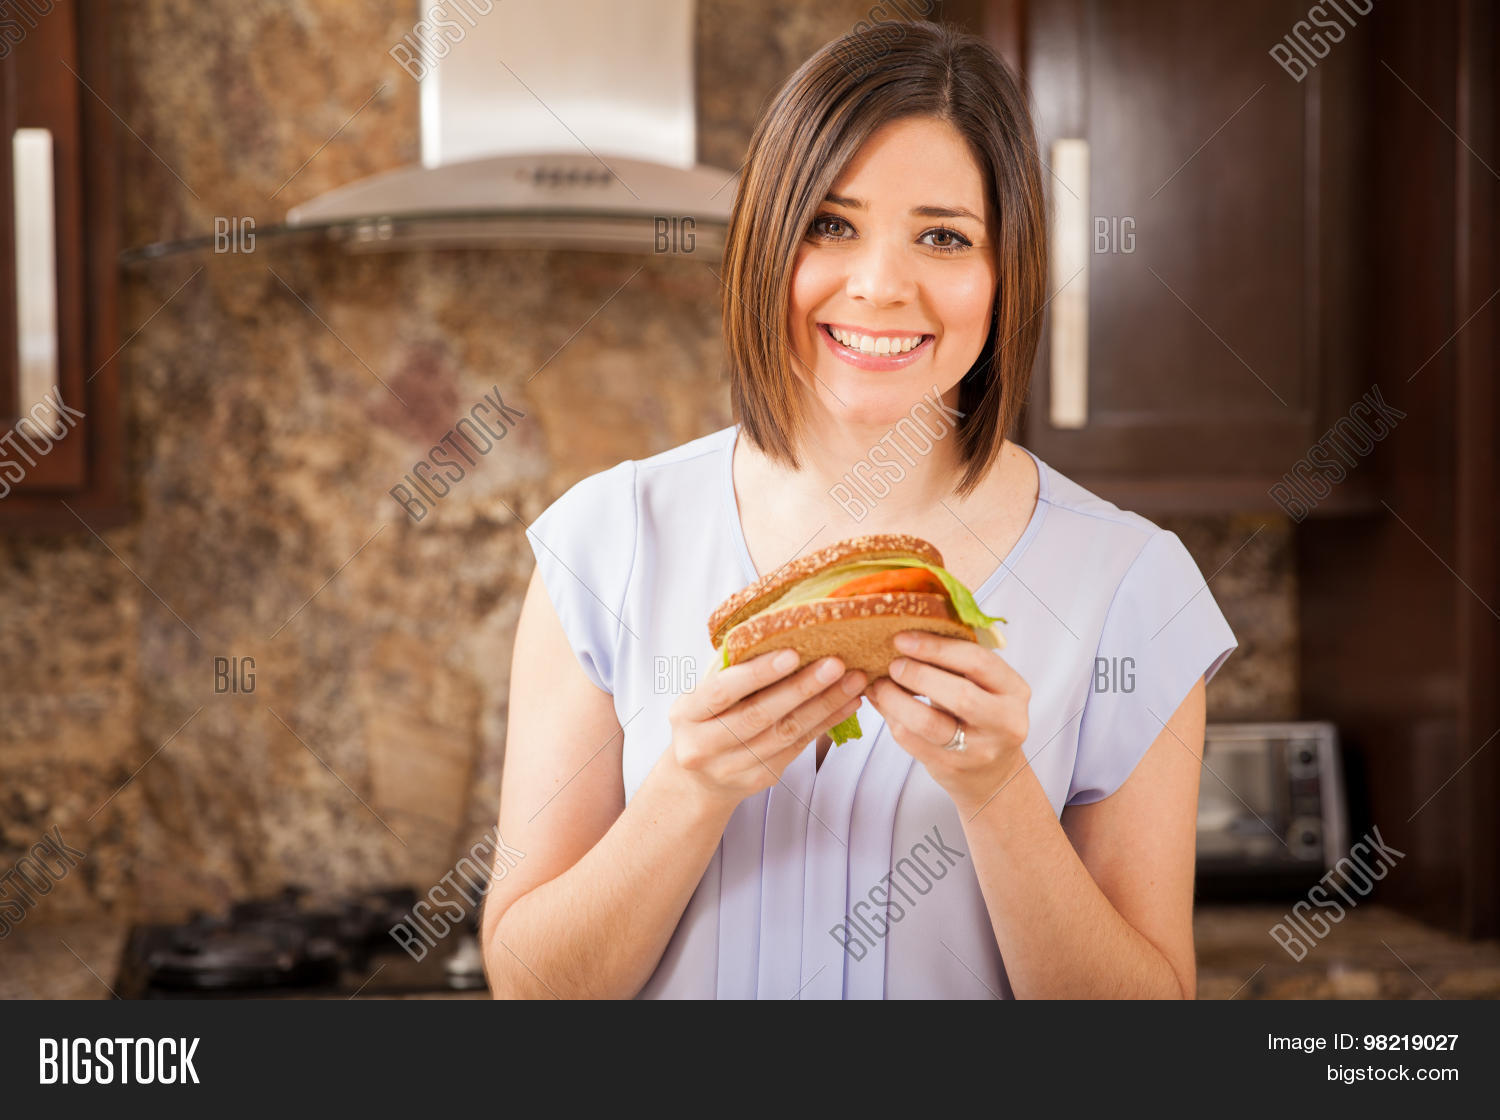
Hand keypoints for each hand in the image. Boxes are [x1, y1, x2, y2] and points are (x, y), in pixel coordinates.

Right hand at [665, 649, 866, 809]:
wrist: (696, 780)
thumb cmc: (704, 721)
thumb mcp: (700, 694)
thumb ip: (728, 667)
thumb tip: (772, 627)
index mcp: (687, 714)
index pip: (723, 691)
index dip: (758, 673)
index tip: (792, 653)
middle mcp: (704, 745)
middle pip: (759, 715)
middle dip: (801, 688)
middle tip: (835, 664)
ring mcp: (733, 767)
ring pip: (785, 734)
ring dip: (824, 706)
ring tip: (852, 681)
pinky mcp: (761, 778)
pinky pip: (799, 747)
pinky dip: (826, 723)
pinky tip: (847, 703)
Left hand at [864, 630, 1030, 814]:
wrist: (991, 773)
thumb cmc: (980, 716)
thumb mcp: (982, 686)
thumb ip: (954, 663)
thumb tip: (904, 638)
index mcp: (1014, 690)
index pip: (978, 662)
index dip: (937, 648)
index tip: (903, 639)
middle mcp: (1005, 722)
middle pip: (959, 695)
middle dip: (918, 674)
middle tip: (893, 665)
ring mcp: (980, 750)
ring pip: (929, 723)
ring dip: (896, 700)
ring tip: (880, 685)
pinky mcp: (952, 769)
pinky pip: (913, 742)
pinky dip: (892, 719)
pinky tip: (884, 705)